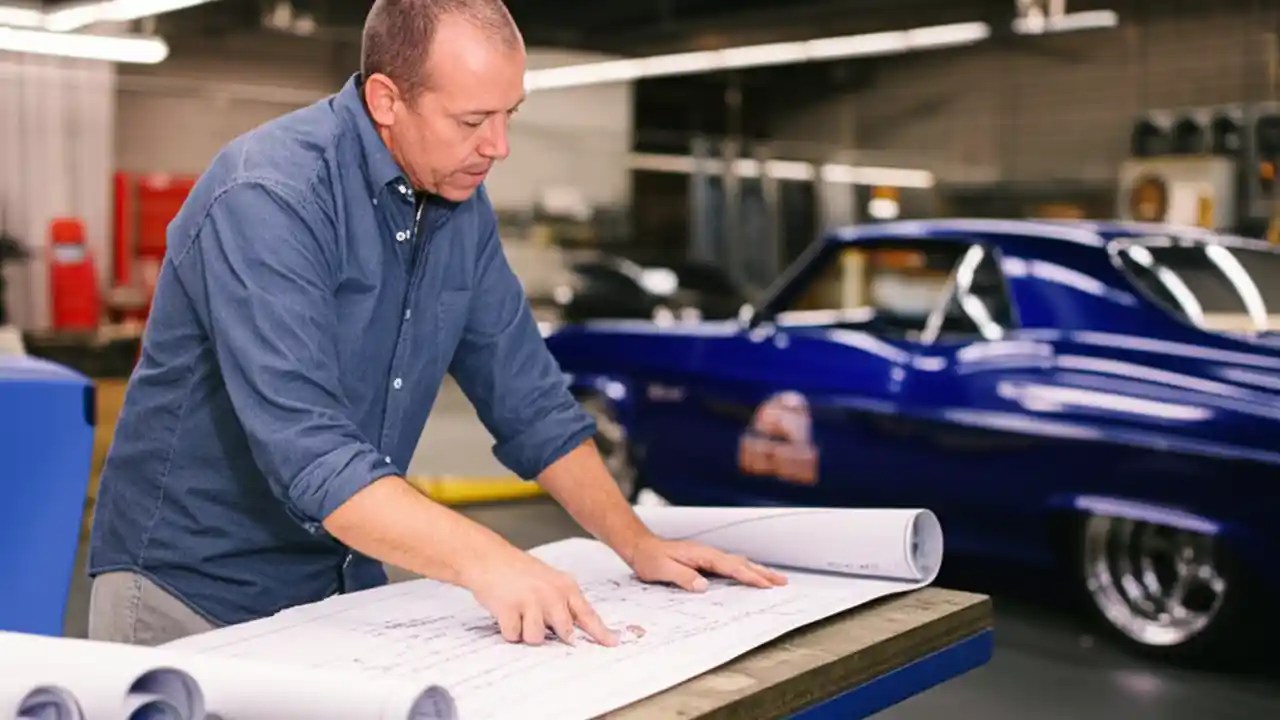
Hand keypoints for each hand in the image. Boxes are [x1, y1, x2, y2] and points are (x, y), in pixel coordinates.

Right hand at [460, 545, 618, 647]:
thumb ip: (563, 603)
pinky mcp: (509, 608)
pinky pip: (513, 636)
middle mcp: (551, 594)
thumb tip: (574, 633)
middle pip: (565, 632)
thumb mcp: (549, 580)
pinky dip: (507, 630)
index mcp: (565, 586)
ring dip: (525, 631)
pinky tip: (505, 612)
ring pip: (536, 639)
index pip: (587, 614)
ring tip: (518, 613)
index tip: (613, 643)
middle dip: (551, 632)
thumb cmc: (518, 571)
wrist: (488, 557)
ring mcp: (531, 601)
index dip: (601, 632)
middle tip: (536, 616)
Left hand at [626, 534, 787, 591]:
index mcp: (702, 555)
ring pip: (738, 564)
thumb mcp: (662, 569)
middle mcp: (708, 554)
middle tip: (782, 582)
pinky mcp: (704, 562)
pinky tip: (750, 576)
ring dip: (757, 571)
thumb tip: (704, 586)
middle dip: (763, 573)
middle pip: (741, 563)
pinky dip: (745, 571)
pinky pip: (730, 567)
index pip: (731, 567)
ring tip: (775, 579)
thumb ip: (682, 577)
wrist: (641, 547)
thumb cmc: (650, 559)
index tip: (766, 585)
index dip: (749, 577)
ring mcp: (707, 557)